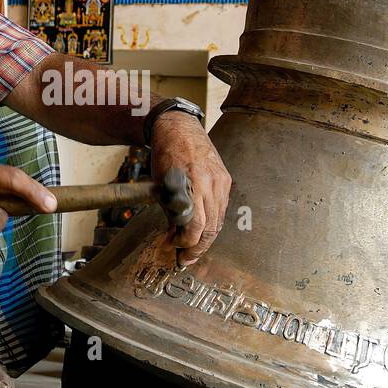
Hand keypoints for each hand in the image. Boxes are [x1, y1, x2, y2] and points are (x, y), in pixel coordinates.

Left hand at [149, 112, 231, 265]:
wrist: (179, 128)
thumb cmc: (165, 154)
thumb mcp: (161, 184)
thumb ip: (170, 212)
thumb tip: (173, 238)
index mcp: (192, 183)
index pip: (195, 225)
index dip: (184, 242)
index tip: (173, 247)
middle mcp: (210, 183)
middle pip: (210, 228)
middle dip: (197, 247)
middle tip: (185, 259)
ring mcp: (221, 181)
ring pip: (218, 221)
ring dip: (206, 239)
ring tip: (193, 249)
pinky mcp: (225, 180)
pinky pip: (221, 209)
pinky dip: (212, 223)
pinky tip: (202, 230)